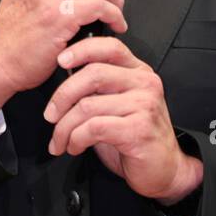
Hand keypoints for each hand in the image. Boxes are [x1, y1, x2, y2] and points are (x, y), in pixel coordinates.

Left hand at [41, 35, 202, 203]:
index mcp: (138, 72)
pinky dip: (76, 139)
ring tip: (61, 140)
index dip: (81, 50)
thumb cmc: (137, 137)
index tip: (60, 60)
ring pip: (87, 105)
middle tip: (50, 115)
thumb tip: (65, 79)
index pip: (109, 47)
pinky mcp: (138, 130)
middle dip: (62, 96)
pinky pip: (94, 128)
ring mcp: (144, 105)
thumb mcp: (118, 105)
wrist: (165, 169)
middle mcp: (144, 83)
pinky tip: (75, 146)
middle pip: (93, 74)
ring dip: (65, 127)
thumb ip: (99, 88)